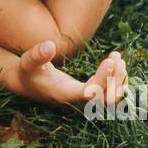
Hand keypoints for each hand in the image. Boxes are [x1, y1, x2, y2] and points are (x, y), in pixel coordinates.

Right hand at [11, 41, 125, 108]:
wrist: (29, 85)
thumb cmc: (29, 71)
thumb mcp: (28, 62)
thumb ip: (37, 55)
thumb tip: (50, 46)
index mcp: (64, 94)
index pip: (89, 93)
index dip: (103, 80)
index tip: (111, 61)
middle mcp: (77, 102)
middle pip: (106, 100)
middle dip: (115, 80)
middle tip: (116, 58)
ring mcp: (84, 101)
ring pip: (112, 99)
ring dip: (119, 80)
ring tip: (118, 57)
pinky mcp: (89, 96)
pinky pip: (110, 93)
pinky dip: (117, 79)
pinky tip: (116, 61)